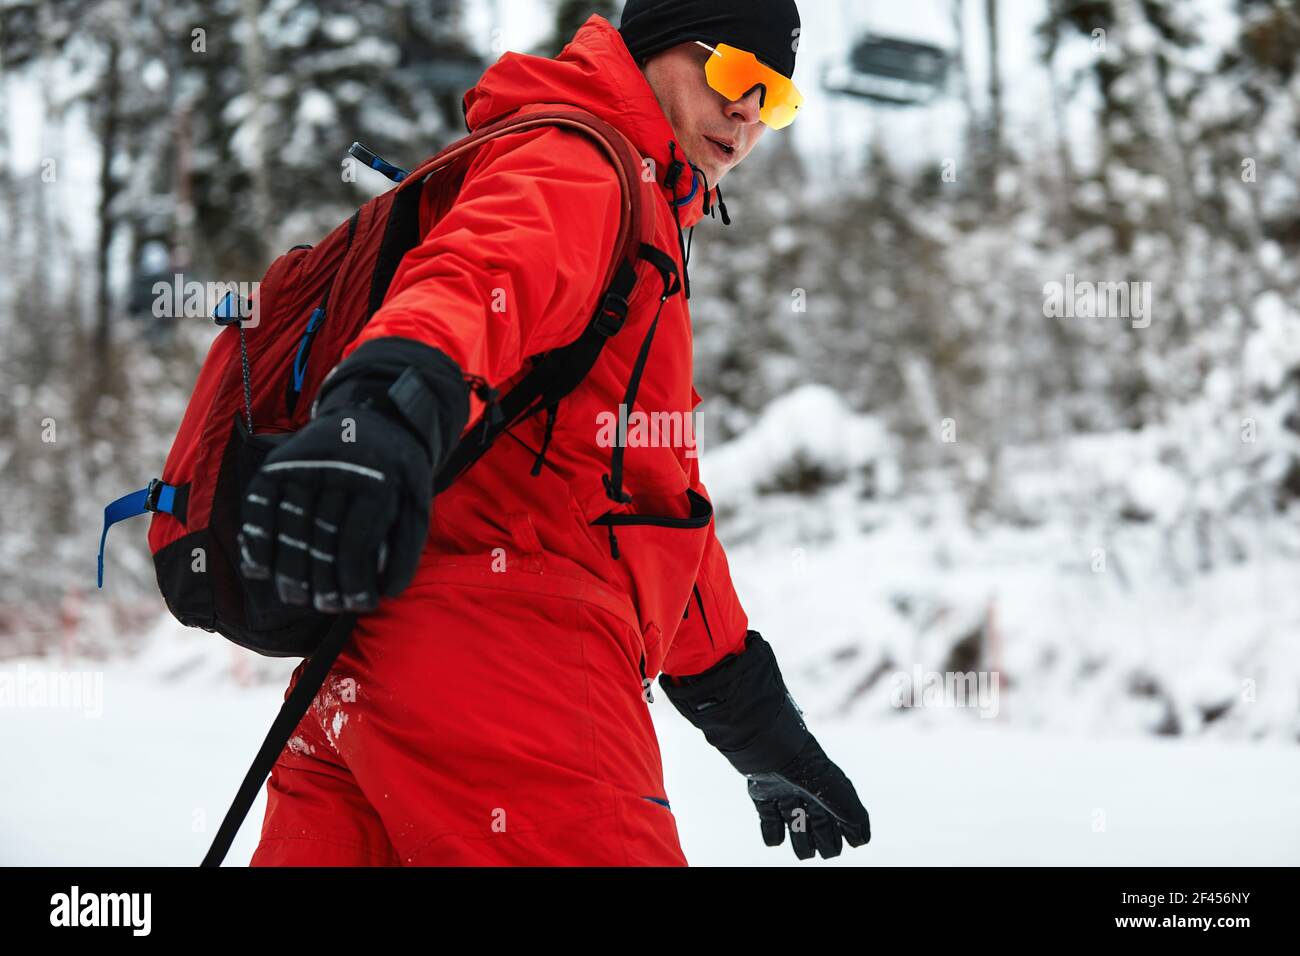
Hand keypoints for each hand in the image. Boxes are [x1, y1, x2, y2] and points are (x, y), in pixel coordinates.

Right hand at [236, 337, 468, 612]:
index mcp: (378, 479)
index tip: (355, 605)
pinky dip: (256, 540)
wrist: (377, 416)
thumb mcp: (417, 503)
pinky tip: (260, 570)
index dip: (354, 580)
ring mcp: (304, 463)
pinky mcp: (278, 463)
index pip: (356, 541)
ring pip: (289, 526)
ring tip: (295, 597)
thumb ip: (406, 547)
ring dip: (288, 569)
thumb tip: (385, 593)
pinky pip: (259, 507)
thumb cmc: (399, 472)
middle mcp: (338, 468)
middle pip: (321, 538)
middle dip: (321, 581)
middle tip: (323, 606)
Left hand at [745, 736, 869, 859]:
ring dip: (802, 844)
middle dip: (825, 842)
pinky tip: (777, 838)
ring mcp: (786, 792)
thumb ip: (852, 815)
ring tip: (805, 853)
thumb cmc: (806, 766)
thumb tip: (862, 839)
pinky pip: (769, 821)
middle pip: (820, 826)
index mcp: (830, 789)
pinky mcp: (764, 794)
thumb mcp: (836, 792)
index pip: (844, 818)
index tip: (851, 843)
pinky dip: (772, 835)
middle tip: (825, 851)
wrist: (769, 746)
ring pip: (796, 826)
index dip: (849, 834)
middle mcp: (809, 791)